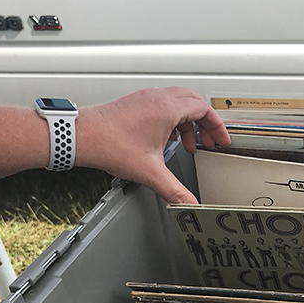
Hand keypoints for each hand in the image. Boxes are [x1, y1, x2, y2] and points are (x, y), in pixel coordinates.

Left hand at [76, 87, 230, 203]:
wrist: (82, 136)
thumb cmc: (109, 144)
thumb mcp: (150, 172)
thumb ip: (174, 190)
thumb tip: (189, 204)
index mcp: (166, 109)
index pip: (204, 110)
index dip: (217, 126)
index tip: (221, 139)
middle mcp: (157, 98)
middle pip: (194, 101)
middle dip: (205, 123)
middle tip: (209, 140)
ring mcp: (145, 99)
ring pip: (178, 102)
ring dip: (188, 122)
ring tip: (189, 143)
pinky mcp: (135, 103)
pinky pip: (163, 105)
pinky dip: (172, 119)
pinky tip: (167, 139)